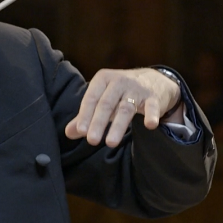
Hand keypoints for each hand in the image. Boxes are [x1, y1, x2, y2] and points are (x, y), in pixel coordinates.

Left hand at [65, 68, 180, 146]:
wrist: (154, 80)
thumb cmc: (120, 93)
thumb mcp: (102, 99)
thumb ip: (86, 115)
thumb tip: (68, 133)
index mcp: (103, 79)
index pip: (91, 98)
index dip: (85, 115)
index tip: (81, 131)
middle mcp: (119, 81)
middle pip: (107, 104)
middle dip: (99, 123)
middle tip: (92, 141)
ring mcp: (137, 89)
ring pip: (126, 108)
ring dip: (118, 126)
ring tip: (111, 143)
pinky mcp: (153, 97)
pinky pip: (152, 107)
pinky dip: (151, 115)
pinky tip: (150, 125)